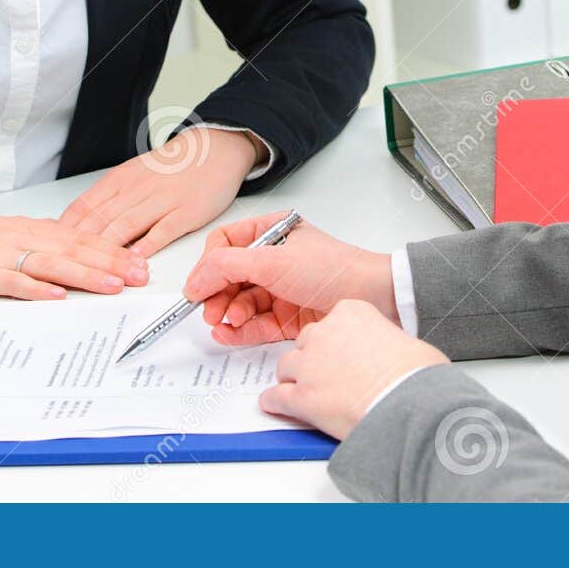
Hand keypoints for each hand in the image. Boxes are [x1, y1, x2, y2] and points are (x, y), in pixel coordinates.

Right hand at [0, 207, 149, 299]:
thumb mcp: (4, 238)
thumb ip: (36, 246)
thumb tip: (70, 258)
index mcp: (29, 230)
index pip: (79, 238)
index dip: (112, 249)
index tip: (140, 260)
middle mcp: (20, 238)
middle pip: (73, 248)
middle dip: (110, 261)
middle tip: (140, 274)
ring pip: (50, 263)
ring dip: (84, 274)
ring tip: (112, 284)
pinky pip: (10, 280)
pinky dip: (35, 288)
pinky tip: (56, 296)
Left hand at [56, 126, 264, 256]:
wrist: (214, 151)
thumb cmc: (172, 169)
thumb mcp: (134, 175)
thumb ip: (109, 199)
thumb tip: (79, 225)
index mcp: (120, 180)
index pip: (83, 206)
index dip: (63, 230)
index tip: (47, 249)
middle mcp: (137, 188)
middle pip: (101, 220)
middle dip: (77, 246)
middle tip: (62, 268)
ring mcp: (161, 199)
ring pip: (127, 226)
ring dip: (109, 251)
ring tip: (93, 271)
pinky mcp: (186, 211)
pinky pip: (163, 230)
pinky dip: (147, 245)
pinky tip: (135, 261)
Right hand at [181, 211, 397, 344]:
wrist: (372, 298)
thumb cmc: (334, 269)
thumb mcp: (273, 260)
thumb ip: (228, 266)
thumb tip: (196, 278)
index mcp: (271, 233)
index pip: (226, 244)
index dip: (208, 265)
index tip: (197, 286)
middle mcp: (274, 259)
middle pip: (229, 277)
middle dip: (216, 294)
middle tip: (207, 310)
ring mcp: (281, 289)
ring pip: (240, 303)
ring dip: (227, 313)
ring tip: (224, 322)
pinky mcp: (288, 317)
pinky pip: (255, 324)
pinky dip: (239, 330)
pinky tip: (229, 334)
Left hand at [260, 300, 448, 439]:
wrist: (409, 404)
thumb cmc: (415, 374)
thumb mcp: (404, 340)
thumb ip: (384, 338)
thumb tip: (390, 351)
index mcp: (351, 312)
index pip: (331, 321)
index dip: (335, 339)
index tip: (340, 349)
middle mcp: (324, 333)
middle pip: (305, 341)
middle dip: (313, 357)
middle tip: (326, 372)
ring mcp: (309, 365)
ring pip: (287, 366)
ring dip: (294, 377)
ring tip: (304, 389)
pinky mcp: (301, 397)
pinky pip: (277, 397)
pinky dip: (275, 401)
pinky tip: (275, 404)